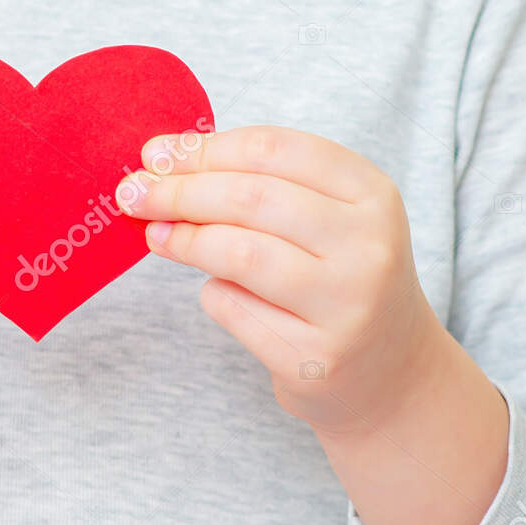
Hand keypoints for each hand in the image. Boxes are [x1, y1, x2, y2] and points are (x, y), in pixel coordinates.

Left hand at [117, 125, 444, 438]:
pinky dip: (212, 292)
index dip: (204, 149)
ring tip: (156, 236)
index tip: (156, 154)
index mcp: (373, 195)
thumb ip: (259, 186)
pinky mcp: (313, 359)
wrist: (392, 375)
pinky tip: (220, 290)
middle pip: (250, 200)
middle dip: (179, 192)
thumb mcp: (328, 219)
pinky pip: (233, 308)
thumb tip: (162, 160)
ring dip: (184, 240)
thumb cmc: (340, 280)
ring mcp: (345, 307)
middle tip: (133, 194)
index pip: (273, 151)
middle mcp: (368, 247)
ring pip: (238, 254)